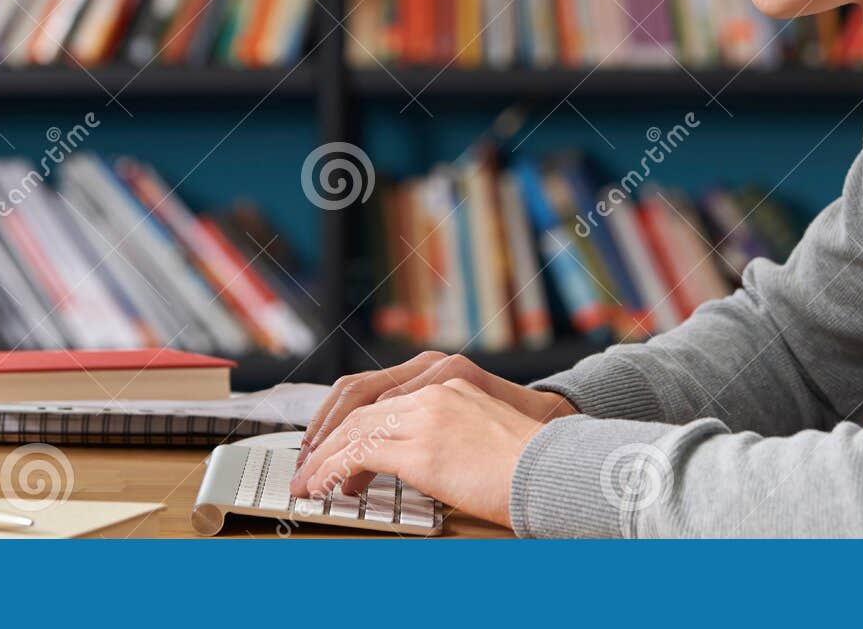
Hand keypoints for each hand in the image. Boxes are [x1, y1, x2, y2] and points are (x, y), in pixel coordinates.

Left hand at [288, 378, 549, 527]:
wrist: (554, 465)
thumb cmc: (526, 456)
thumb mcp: (477, 427)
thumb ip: (440, 429)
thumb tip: (407, 458)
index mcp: (445, 376)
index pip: (376, 389)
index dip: (343, 417)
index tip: (326, 442)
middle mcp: (432, 384)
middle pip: (357, 402)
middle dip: (325, 435)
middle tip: (308, 464)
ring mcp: (426, 412)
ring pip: (354, 428)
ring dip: (324, 456)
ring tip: (311, 481)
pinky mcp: (421, 446)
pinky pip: (359, 454)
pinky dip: (334, 470)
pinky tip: (326, 486)